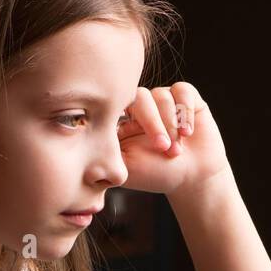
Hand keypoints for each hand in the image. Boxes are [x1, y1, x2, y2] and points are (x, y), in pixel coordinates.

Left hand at [117, 81, 229, 195]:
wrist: (191, 179)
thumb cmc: (156, 174)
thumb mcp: (125, 166)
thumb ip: (106, 150)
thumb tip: (80, 140)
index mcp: (123, 118)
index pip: (119, 104)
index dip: (132, 123)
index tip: (142, 144)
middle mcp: (142, 105)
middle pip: (142, 97)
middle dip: (154, 124)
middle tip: (163, 148)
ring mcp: (163, 100)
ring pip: (163, 96)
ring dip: (172, 125)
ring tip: (177, 150)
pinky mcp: (186, 98)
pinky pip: (183, 91)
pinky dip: (186, 112)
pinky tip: (188, 133)